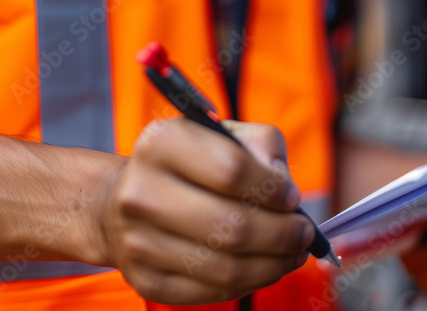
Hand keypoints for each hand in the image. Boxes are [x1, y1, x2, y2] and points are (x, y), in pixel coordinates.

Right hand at [101, 118, 312, 303]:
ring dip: (274, 264)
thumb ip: (261, 143)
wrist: (123, 201)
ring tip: (292, 252)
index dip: (273, 189)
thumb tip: (282, 181)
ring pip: (227, 267)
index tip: (292, 197)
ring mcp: (139, 241)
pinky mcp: (145, 279)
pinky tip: (264, 267)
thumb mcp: (220, 133)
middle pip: (232, 227)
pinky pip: (213, 291)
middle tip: (303, 233)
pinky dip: (250, 282)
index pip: (232, 170)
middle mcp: (141, 193)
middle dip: (282, 234)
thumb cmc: (186, 165)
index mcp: (161, 144)